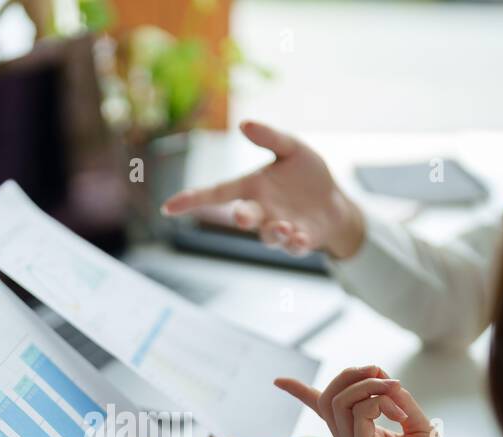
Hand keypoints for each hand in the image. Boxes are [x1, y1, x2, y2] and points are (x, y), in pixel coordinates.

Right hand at [161, 120, 366, 259]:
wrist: (334, 204)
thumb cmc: (308, 176)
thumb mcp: (293, 149)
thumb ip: (270, 138)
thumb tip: (244, 123)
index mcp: (252, 187)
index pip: (217, 193)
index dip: (192, 200)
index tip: (168, 207)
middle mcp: (261, 211)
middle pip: (243, 217)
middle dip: (242, 218)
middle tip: (241, 216)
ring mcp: (280, 228)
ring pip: (269, 236)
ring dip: (274, 232)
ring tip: (284, 227)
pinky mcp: (301, 240)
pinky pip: (294, 247)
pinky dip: (295, 243)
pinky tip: (300, 237)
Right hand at [275, 368, 474, 436]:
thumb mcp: (420, 428)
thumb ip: (401, 403)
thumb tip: (387, 381)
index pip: (326, 413)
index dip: (300, 394)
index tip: (279, 382)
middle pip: (329, 398)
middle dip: (351, 375)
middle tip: (382, 375)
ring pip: (338, 402)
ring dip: (368, 384)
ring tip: (395, 390)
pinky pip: (360, 414)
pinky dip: (379, 401)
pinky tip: (399, 413)